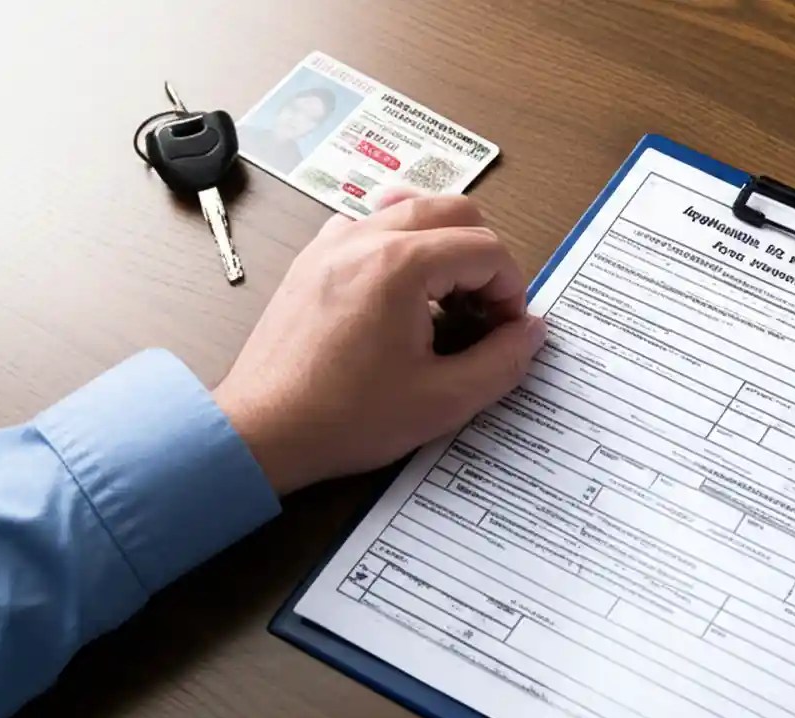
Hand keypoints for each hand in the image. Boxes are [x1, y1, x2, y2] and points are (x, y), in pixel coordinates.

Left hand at [213, 189, 546, 494]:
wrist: (263, 431)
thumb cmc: (342, 419)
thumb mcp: (442, 401)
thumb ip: (502, 362)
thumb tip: (532, 332)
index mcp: (400, 266)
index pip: (487, 250)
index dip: (512, 291)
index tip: (507, 332)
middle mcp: (365, 238)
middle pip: (456, 211)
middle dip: (485, 259)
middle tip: (485, 312)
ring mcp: (335, 242)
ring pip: (414, 208)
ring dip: (446, 245)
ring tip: (448, 300)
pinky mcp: (315, 258)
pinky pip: (372, 224)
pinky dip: (402, 244)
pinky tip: (403, 294)